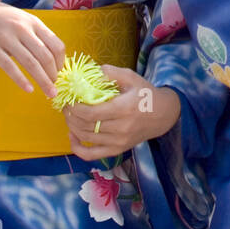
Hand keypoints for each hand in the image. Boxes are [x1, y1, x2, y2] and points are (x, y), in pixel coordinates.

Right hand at [0, 0, 65, 96]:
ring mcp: (6, 38)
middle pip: (46, 56)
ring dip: (43, 80)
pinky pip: (10, 67)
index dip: (61, 61)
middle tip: (55, 86)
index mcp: (33, 22)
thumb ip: (35, 34)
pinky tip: (29, 89)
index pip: (56, 44)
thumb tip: (52, 56)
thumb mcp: (20, 19)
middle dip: (54, 74)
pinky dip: (21, 80)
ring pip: (31, 63)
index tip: (60, 72)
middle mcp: (22, 29)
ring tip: (50, 92)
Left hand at [64, 66, 180, 159]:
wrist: (163, 115)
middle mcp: (121, 128)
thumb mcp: (131, 77)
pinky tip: (73, 136)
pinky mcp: (118, 150)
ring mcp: (119, 142)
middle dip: (71, 116)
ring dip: (72, 127)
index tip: (68, 99)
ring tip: (69, 116)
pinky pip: (92, 155)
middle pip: (86, 126)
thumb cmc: (145, 94)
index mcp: (124, 109)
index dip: (74, 108)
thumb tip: (88, 74)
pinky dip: (78, 148)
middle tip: (66, 106)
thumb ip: (110, 73)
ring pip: (86, 138)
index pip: (90, 113)